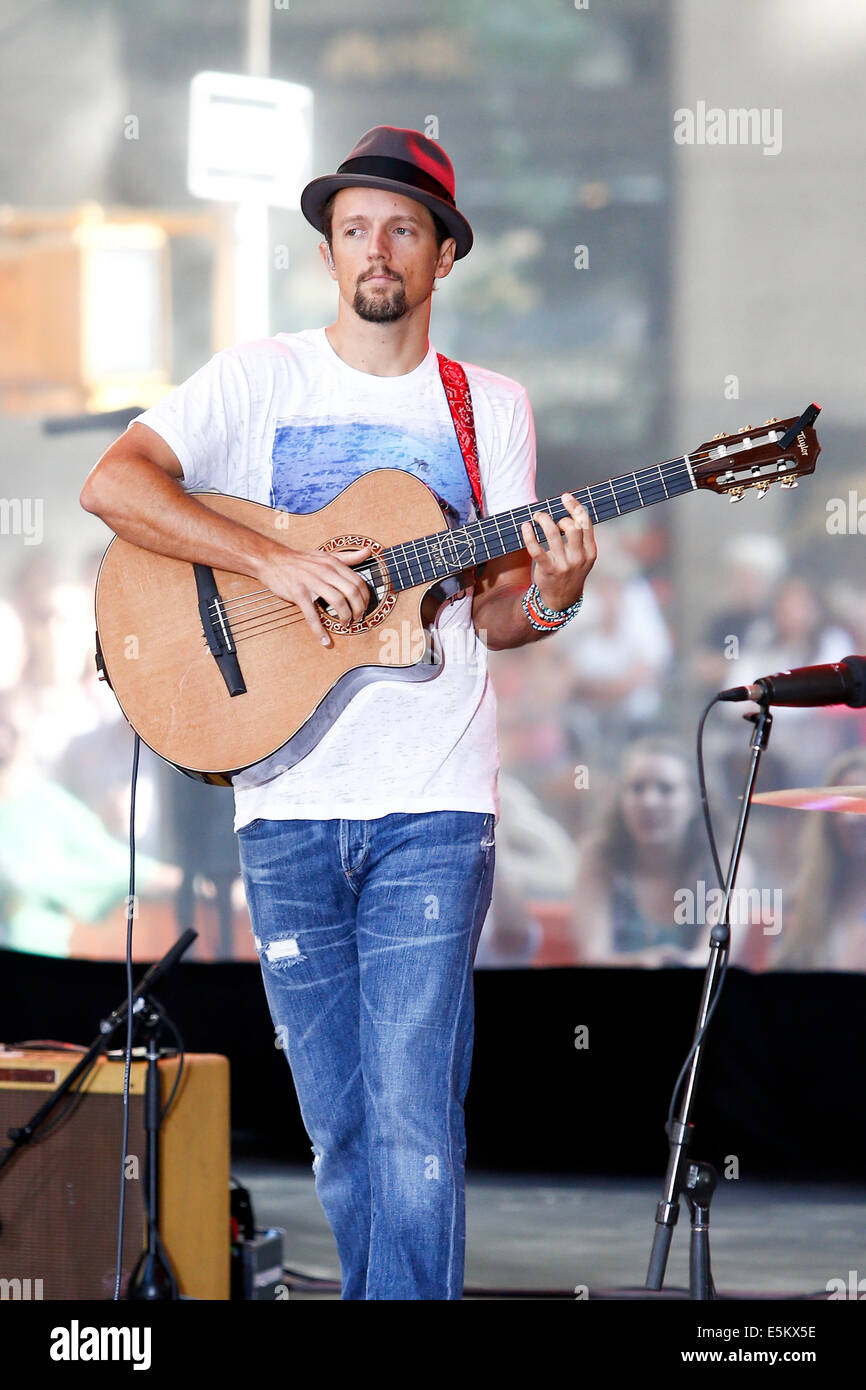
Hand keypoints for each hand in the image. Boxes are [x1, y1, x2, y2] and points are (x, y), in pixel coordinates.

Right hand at [258, 542, 373, 646]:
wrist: (272, 560)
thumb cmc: (301, 560)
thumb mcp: (326, 555)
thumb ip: (348, 557)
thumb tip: (368, 551)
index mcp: (333, 563)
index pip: (358, 581)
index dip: (365, 598)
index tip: (364, 607)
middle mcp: (325, 571)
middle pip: (351, 592)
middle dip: (359, 609)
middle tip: (358, 618)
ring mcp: (311, 582)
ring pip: (337, 602)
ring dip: (345, 617)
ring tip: (346, 624)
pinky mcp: (298, 593)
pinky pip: (312, 614)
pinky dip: (319, 630)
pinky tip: (324, 640)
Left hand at [520, 493, 596, 612]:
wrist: (561, 600)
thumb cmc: (571, 571)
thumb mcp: (583, 557)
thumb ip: (580, 538)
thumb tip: (569, 509)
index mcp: (590, 551)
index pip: (585, 523)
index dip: (575, 507)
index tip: (565, 497)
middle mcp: (579, 558)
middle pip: (572, 527)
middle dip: (560, 517)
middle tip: (549, 517)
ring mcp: (563, 565)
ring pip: (553, 534)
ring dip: (543, 520)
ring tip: (537, 516)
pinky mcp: (547, 570)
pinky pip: (536, 549)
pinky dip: (528, 535)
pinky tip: (525, 527)